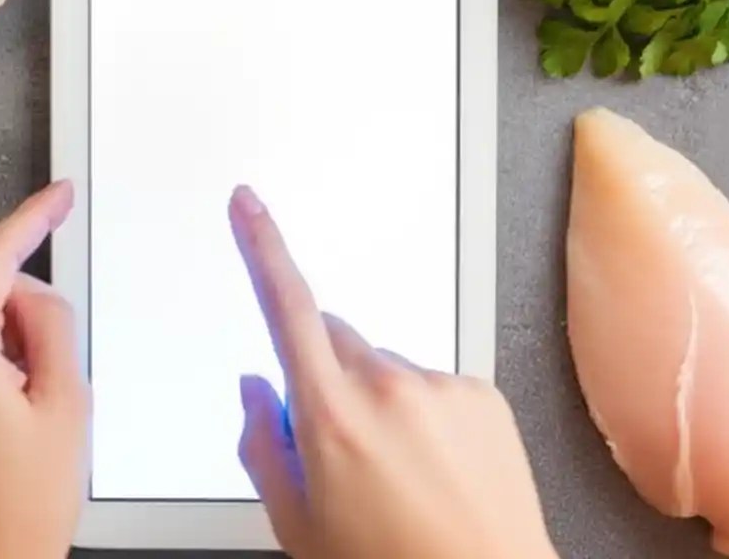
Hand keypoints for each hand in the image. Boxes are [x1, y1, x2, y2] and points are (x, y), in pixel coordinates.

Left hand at [0, 181, 87, 558]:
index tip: (60, 193)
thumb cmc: (26, 502)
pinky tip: (2, 405)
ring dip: (3, 335)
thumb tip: (28, 289)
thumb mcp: (66, 403)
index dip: (32, 217)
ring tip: (26, 405)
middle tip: (54, 372)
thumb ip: (51, 324)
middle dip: (23, 309)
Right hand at [229, 186, 556, 558]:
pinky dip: (424, 411)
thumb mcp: (297, 523)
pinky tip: (434, 464)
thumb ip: (260, 445)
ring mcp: (439, 386)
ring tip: (397, 467)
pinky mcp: (480, 392)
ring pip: (383, 364)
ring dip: (377, 396)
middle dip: (323, 370)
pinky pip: (432, 381)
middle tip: (337, 439)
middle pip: (333, 338)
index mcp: (331, 417)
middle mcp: (386, 387)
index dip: (262, 247)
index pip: (286, 307)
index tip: (248, 205)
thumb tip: (254, 388)